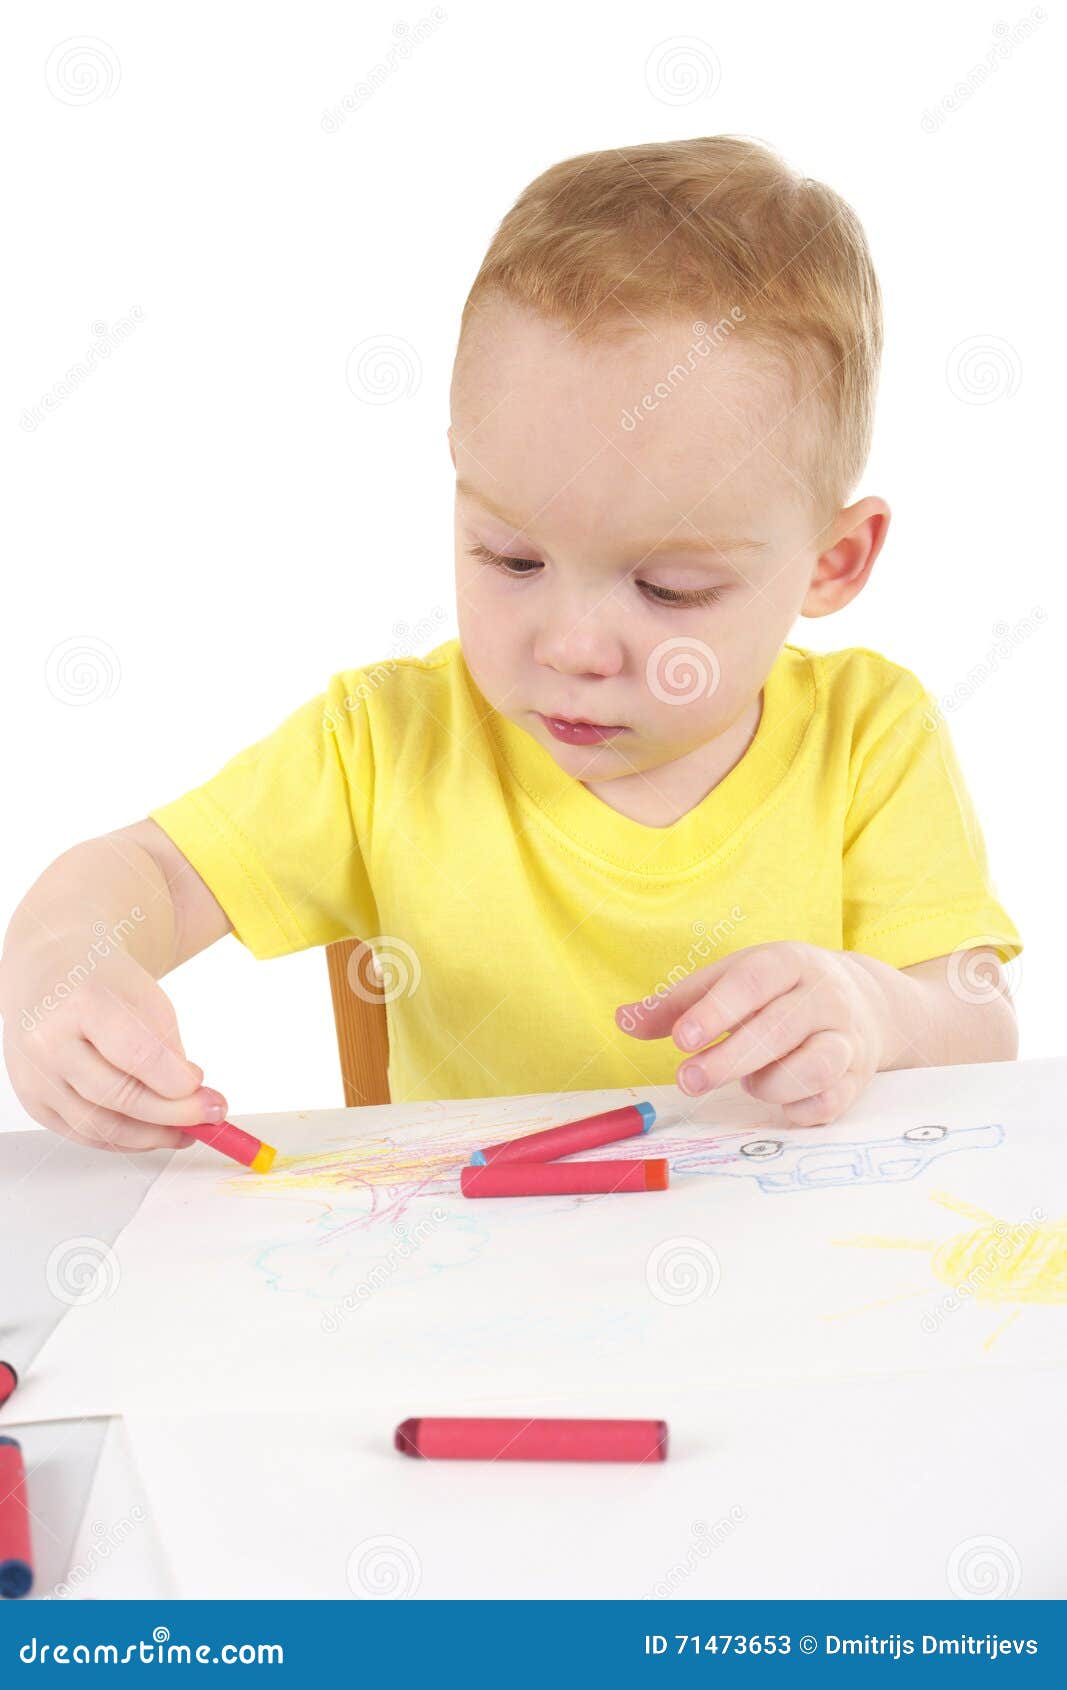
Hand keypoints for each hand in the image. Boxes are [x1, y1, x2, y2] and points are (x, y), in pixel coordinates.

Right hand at [1, 943, 227, 1152]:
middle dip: (173, 1115)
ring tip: (186, 1130)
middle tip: (208, 1116)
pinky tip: (151, 1132)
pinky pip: (81, 1134)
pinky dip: (122, 1140)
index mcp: (81, 1001)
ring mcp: (34, 1074)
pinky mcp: (31, 1099)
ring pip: (99, 1126)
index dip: (176, 1082)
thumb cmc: (99, 979)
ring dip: (151, 1136)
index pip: (137, 1054)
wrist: (46, 970)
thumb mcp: (145, 995)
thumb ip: (166, 1046)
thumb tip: (190, 1099)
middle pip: (118, 1096)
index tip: (206, 1091)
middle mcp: (48, 1040)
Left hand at [616, 941, 890, 1124]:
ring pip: (814, 1067)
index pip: (753, 981)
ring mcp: (846, 1037)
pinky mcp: (858, 1077)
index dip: (716, 1010)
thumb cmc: (776, 991)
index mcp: (787, 962)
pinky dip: (798, 1108)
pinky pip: (828, 1102)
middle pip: (780, 1027)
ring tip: (751, 1080)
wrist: (864, 1001)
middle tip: (687, 1081)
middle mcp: (824, 996)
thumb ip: (678, 1003)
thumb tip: (623, 1019)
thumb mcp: (729, 981)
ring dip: (769, 1084)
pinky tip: (781, 1101)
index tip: (681, 1039)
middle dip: (729, 1059)